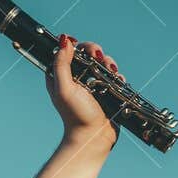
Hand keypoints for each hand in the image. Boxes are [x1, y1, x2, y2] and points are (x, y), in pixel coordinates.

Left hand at [38, 32, 118, 151]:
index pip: (66, 51)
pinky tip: (117, 80)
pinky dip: (116, 74)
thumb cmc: (75, 115)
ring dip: (107, 62)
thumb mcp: (64, 88)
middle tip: (98, 56)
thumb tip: (63, 41)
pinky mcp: (105, 89)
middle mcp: (75, 77)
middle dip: (94, 51)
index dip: (74, 45)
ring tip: (110, 71)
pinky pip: (112, 74)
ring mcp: (91, 83)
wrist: (93, 136)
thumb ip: (61, 64)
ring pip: (101, 61)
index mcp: (60, 76)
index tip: (80, 46)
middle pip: (86, 53)